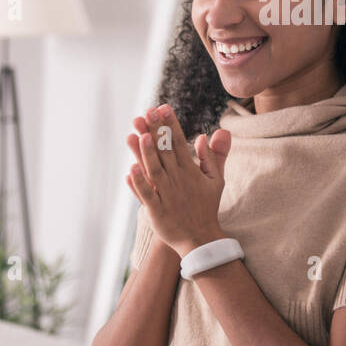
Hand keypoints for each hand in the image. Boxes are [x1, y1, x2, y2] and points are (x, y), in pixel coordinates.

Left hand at [125, 103, 231, 257]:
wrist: (200, 238)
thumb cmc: (206, 206)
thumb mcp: (215, 180)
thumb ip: (213, 156)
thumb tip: (213, 133)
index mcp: (191, 171)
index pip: (180, 143)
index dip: (171, 124)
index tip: (162, 107)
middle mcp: (178, 180)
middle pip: (165, 152)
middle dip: (156, 131)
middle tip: (147, 112)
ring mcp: (167, 195)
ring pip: (155, 171)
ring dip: (146, 153)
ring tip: (139, 134)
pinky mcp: (157, 210)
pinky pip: (147, 195)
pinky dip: (139, 183)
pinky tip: (130, 169)